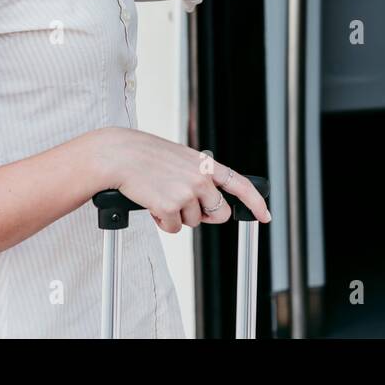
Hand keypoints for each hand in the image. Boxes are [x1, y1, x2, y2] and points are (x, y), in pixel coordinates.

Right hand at [93, 128, 271, 231]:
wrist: (118, 155)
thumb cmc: (145, 156)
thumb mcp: (180, 158)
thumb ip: (199, 175)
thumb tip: (211, 202)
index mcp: (205, 163)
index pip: (240, 184)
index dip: (256, 202)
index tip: (265, 216)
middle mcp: (201, 178)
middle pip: (218, 213)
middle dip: (205, 215)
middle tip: (184, 204)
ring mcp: (187, 192)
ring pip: (193, 222)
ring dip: (177, 215)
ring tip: (161, 195)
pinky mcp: (171, 207)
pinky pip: (174, 229)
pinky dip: (163, 222)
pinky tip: (153, 205)